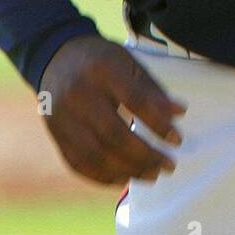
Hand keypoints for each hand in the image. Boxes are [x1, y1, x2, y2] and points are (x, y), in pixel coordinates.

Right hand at [39, 34, 186, 185]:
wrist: (57, 56)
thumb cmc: (101, 59)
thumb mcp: (128, 62)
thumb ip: (152, 88)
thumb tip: (179, 113)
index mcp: (102, 69)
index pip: (135, 101)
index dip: (158, 123)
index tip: (177, 140)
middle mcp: (79, 94)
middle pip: (113, 134)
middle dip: (145, 155)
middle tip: (169, 165)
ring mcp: (63, 116)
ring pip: (95, 154)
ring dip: (127, 170)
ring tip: (152, 176)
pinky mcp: (55, 134)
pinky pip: (78, 163)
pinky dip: (102, 176)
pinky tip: (124, 178)